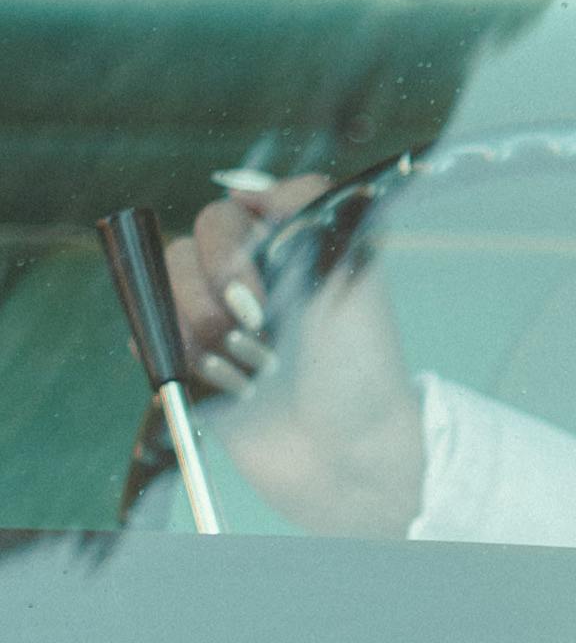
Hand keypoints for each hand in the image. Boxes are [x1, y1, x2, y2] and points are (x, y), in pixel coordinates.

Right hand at [176, 174, 427, 535]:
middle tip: (259, 329)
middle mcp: (249, 283)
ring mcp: (218, 325)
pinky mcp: (194, 367)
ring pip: (163, 289)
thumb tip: (245, 186)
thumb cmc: (362, 370)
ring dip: (201, 329)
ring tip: (248, 369)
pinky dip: (173, 354)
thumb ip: (308, 207)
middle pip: (187, 246)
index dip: (233, 242)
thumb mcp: (355, 271)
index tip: (264, 280)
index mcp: (285, 254)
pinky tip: (222, 383)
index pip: (228, 211)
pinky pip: (147, 334)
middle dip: (216, 289)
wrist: (349, 457)